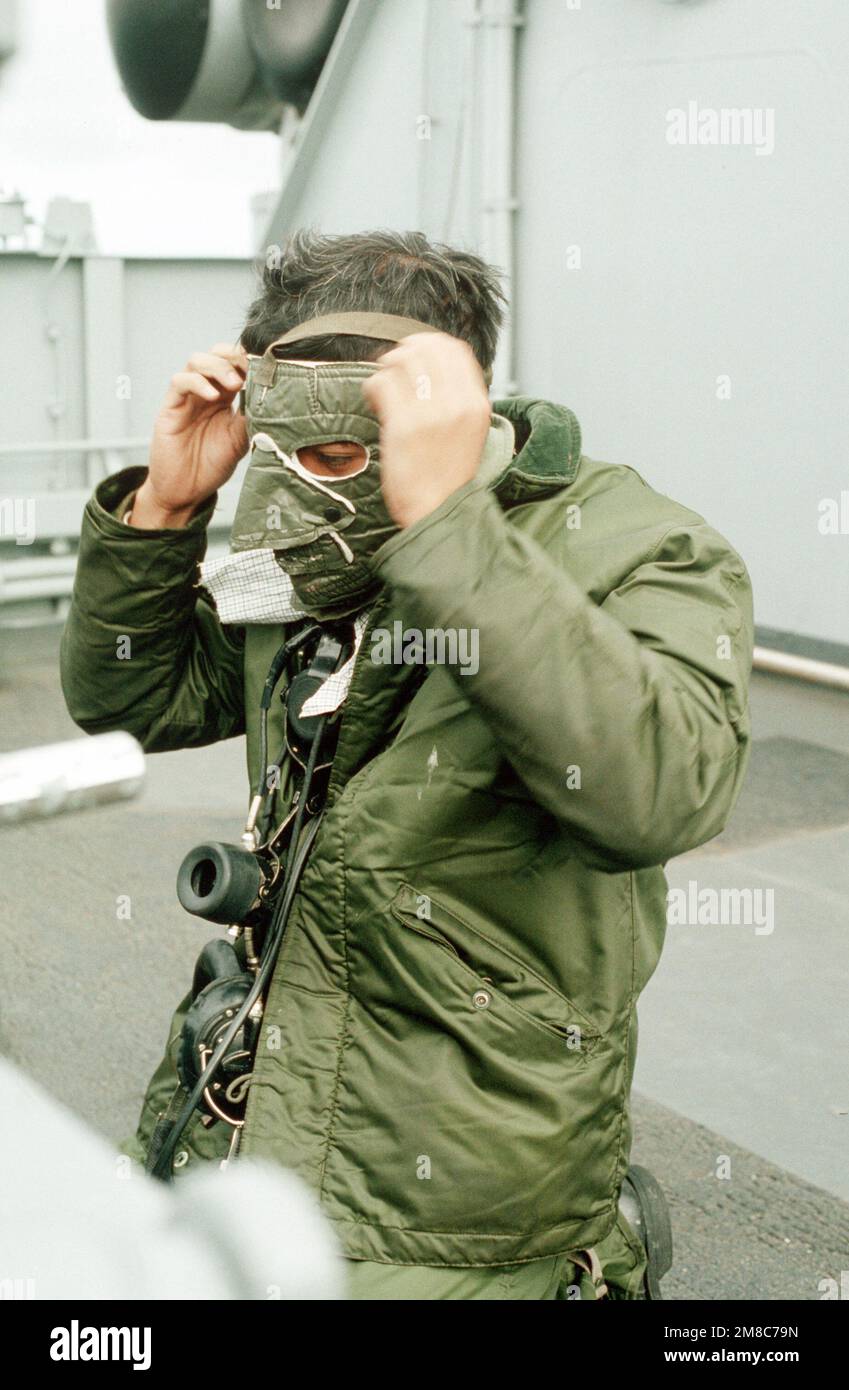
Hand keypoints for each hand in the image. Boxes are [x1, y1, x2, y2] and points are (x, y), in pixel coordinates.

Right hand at [130, 343, 248, 528]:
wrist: (186, 491)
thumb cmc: (212, 466)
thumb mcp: (240, 440)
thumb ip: (252, 417)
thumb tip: (273, 398)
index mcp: (225, 397)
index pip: (235, 365)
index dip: (248, 360)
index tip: (265, 368)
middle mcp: (205, 392)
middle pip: (216, 354)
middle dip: (233, 357)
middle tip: (249, 371)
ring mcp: (187, 398)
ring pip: (197, 361)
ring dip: (218, 366)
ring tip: (234, 384)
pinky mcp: (170, 407)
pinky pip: (180, 382)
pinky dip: (197, 382)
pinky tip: (213, 396)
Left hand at [361, 332, 490, 528]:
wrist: (439, 513)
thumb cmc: (448, 478)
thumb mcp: (469, 433)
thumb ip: (457, 401)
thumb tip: (433, 370)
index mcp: (477, 404)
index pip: (455, 350)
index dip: (430, 345)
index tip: (415, 353)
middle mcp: (457, 404)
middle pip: (427, 349)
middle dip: (404, 352)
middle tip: (392, 369)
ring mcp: (431, 414)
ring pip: (402, 361)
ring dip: (386, 368)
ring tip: (383, 387)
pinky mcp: (404, 427)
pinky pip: (382, 385)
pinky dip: (372, 387)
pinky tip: (374, 402)